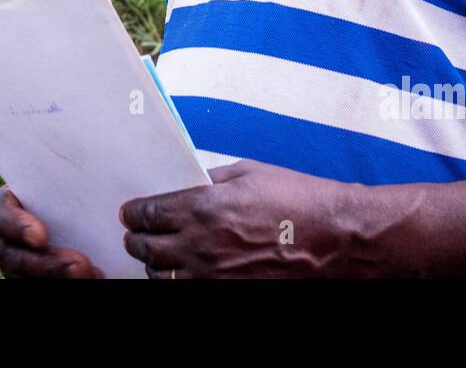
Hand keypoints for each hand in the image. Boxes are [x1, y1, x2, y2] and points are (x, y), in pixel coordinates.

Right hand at [0, 185, 104, 277]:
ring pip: (28, 278)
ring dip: (59, 278)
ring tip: (90, 274)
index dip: (19, 228)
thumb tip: (87, 158)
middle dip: (48, 264)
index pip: (2, 217)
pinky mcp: (29, 276)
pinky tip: (94, 277)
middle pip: (17, 258)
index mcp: (1, 208)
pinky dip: (65, 282)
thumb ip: (57, 177)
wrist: (55, 202)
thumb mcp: (48, 176)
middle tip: (78, 265)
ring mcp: (14, 264)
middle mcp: (3, 240)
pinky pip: (41, 284)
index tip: (41, 236)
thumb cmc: (53, 182)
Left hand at [119, 159, 391, 277]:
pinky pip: (185, 292)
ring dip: (154, 263)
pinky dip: (177, 282)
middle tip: (135, 233)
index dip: (134, 212)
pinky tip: (181, 274)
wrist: (335, 239)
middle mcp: (200, 244)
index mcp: (204, 207)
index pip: (149, 212)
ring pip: (160, 275)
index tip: (130, 212)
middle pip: (146, 247)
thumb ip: (214, 178)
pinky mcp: (227, 293)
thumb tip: (192, 182)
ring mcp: (212, 275)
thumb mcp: (251, 173)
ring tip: (157, 255)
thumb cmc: (299, 201)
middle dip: (137, 238)